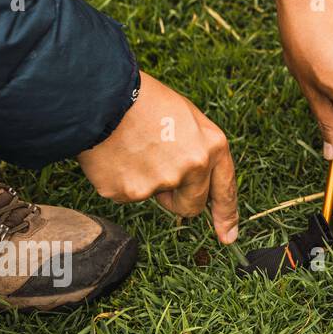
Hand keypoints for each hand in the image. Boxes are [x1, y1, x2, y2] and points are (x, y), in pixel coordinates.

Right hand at [77, 72, 238, 243]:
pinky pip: (126, 194)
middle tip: (159, 171)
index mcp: (213, 146)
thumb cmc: (146, 102)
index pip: (225, 189)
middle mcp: (193, 168)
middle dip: (178, 199)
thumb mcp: (188, 119)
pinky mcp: (129, 192)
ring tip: (134, 149)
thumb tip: (199, 183)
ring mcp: (161, 182)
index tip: (228, 236)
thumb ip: (199, 152)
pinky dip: (120, 180)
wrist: (104, 96)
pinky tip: (116, 155)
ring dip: (147, 183)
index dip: (226, 216)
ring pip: (155, 197)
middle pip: (191, 206)